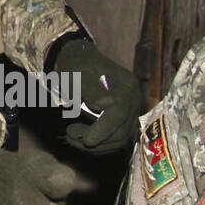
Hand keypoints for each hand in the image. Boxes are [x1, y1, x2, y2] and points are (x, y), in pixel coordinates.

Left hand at [55, 40, 141, 155]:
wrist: (80, 59)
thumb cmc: (76, 68)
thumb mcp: (77, 77)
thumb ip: (89, 93)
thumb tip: (98, 111)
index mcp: (125, 86)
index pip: (118, 116)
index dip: (102, 132)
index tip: (84, 140)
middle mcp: (134, 98)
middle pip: (121, 132)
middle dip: (96, 142)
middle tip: (70, 136)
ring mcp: (133, 109)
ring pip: (121, 139)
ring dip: (97, 145)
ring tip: (74, 138)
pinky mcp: (128, 117)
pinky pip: (119, 137)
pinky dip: (102, 142)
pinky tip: (86, 138)